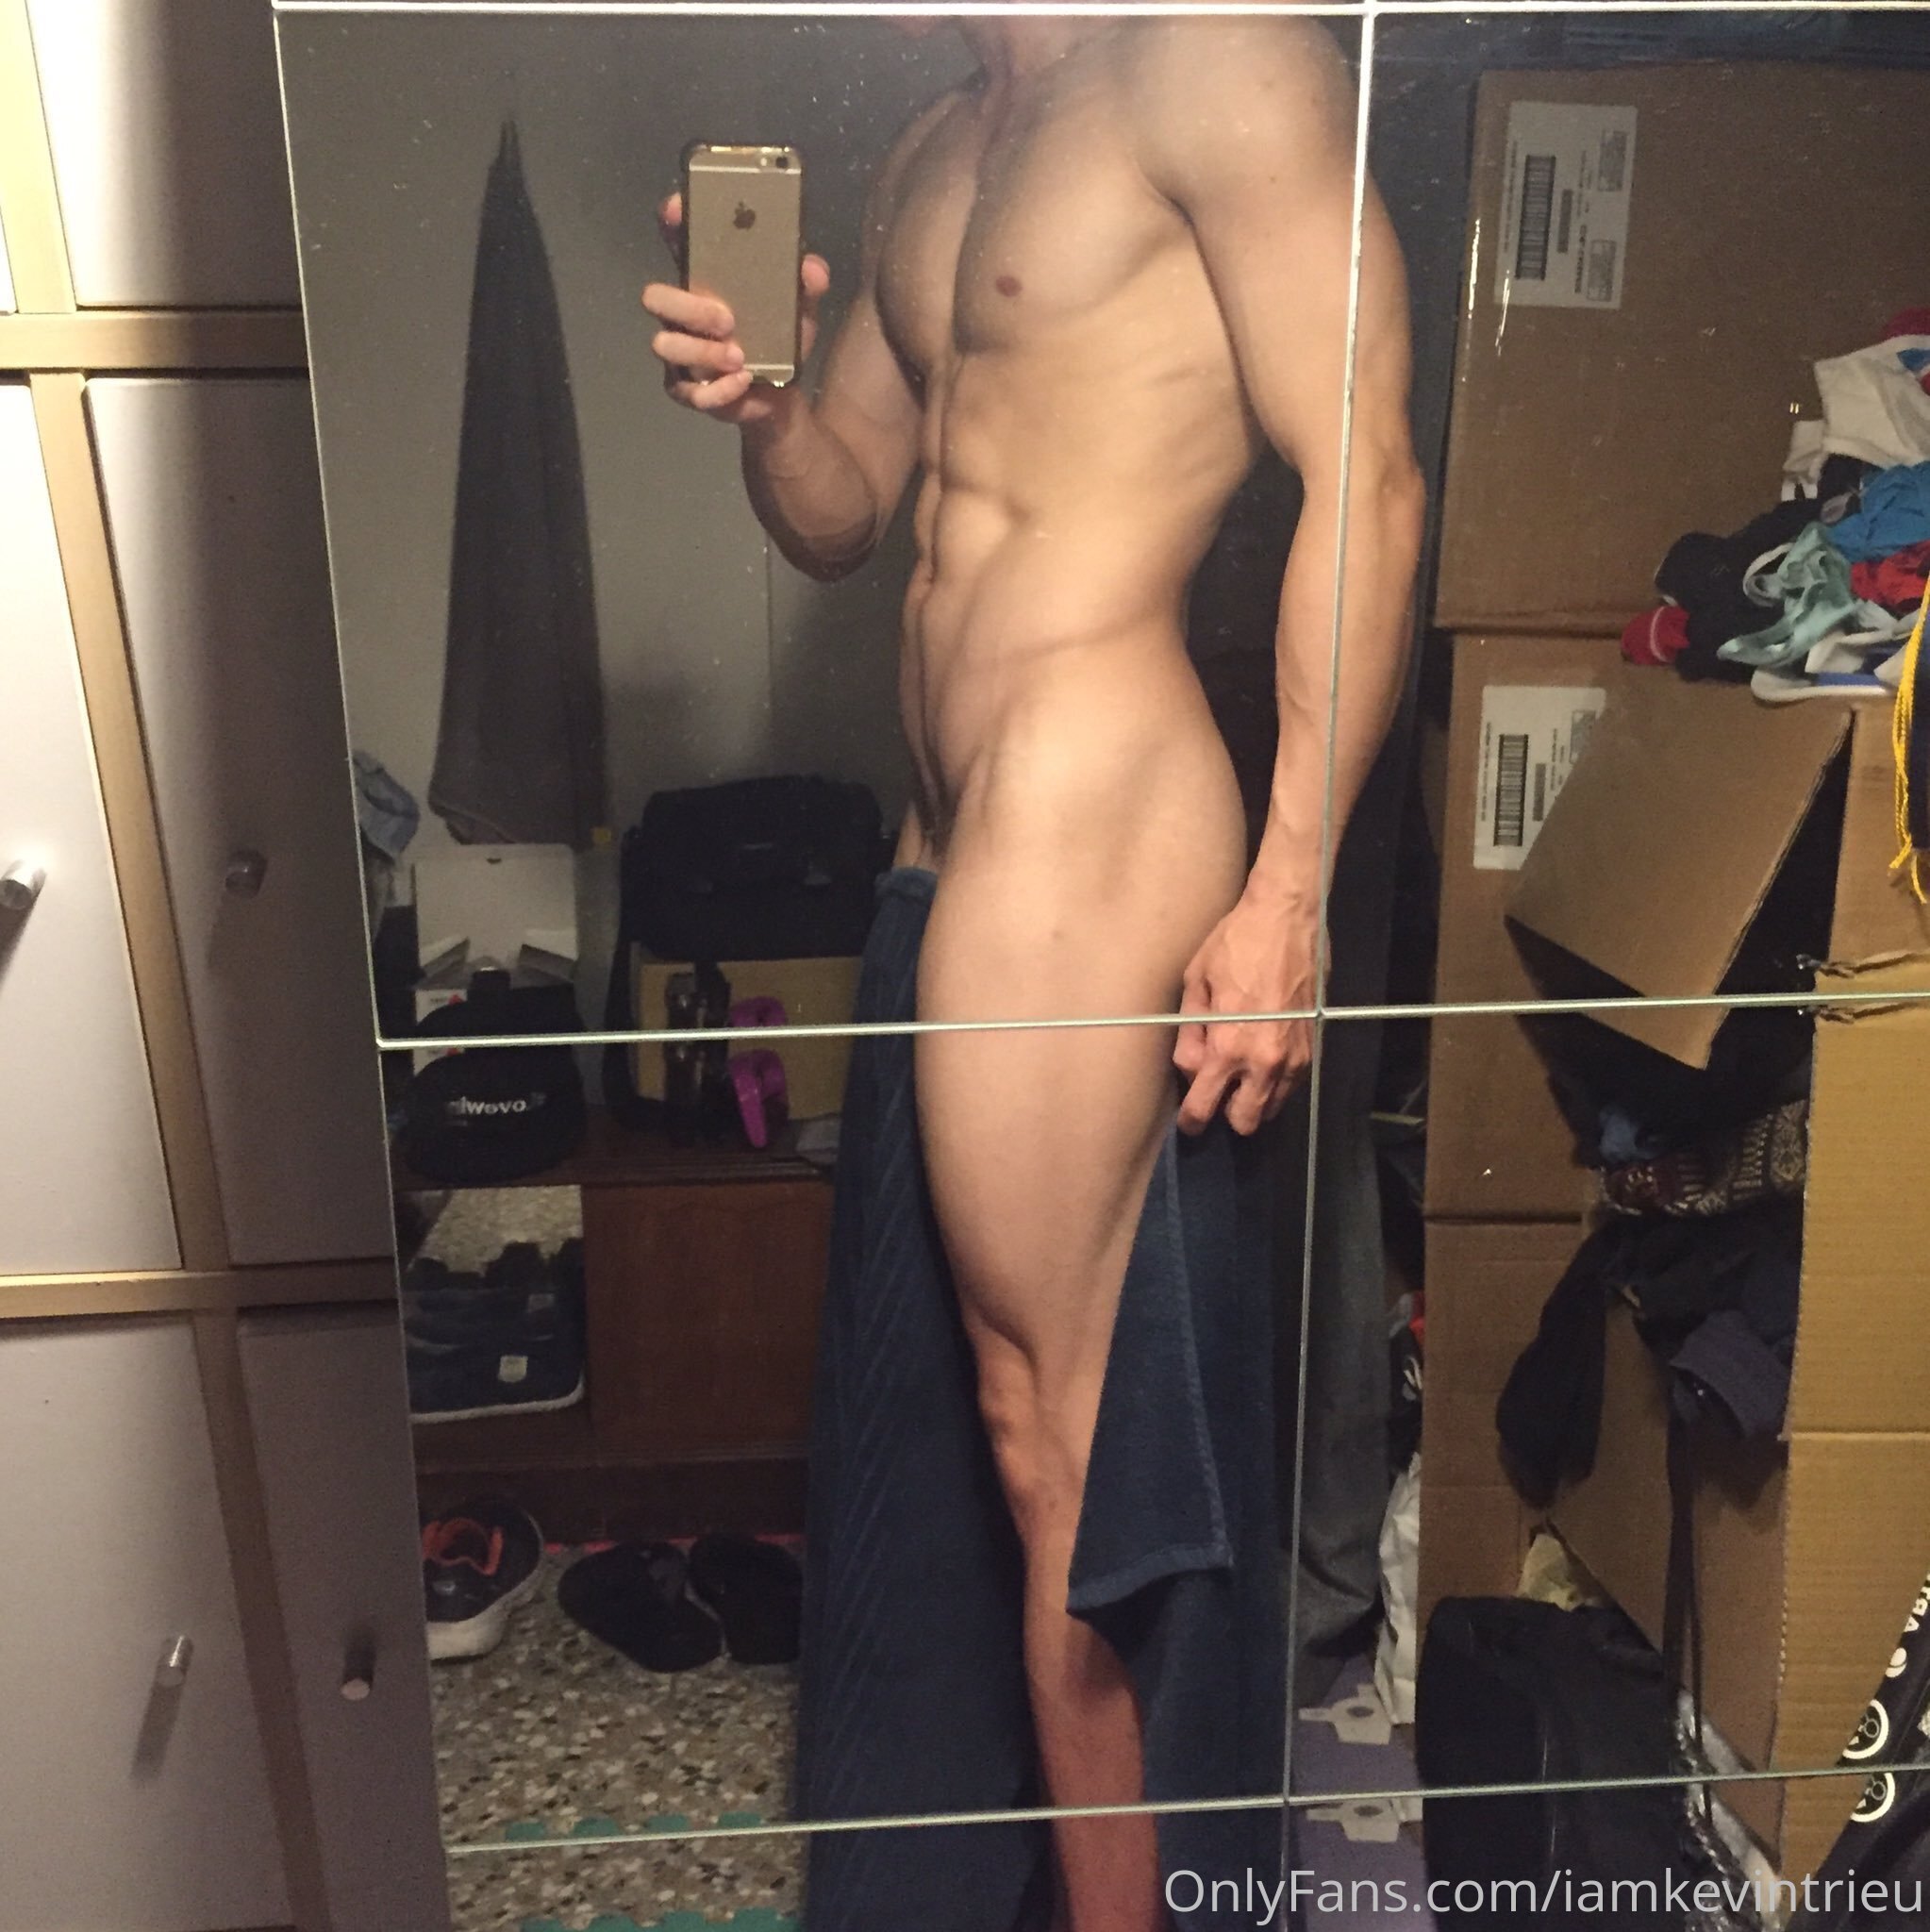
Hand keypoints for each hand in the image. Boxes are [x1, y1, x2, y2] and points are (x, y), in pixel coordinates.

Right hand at [641, 192, 829, 426]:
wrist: (779, 395)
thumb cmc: (778, 339)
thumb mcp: (800, 308)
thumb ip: (807, 284)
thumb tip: (812, 270)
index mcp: (704, 282)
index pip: (676, 242)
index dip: (671, 222)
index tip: (679, 211)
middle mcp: (681, 313)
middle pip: (655, 297)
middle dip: (687, 308)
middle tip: (728, 320)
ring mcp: (679, 351)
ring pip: (664, 345)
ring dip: (703, 353)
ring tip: (739, 356)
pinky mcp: (686, 390)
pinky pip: (688, 392)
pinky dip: (718, 389)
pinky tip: (743, 381)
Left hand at [1173, 891, 1317, 1135]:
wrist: (1288, 917)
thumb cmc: (1235, 943)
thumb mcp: (1196, 983)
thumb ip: (1191, 1033)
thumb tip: (1192, 1067)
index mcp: (1228, 1046)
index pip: (1206, 1106)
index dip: (1193, 1119)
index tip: (1190, 1120)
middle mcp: (1264, 1060)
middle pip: (1247, 1122)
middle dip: (1229, 1113)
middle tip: (1218, 1091)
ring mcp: (1294, 1056)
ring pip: (1274, 1106)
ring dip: (1255, 1098)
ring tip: (1242, 1071)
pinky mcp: (1313, 1045)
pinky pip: (1292, 1084)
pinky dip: (1275, 1081)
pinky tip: (1263, 1055)